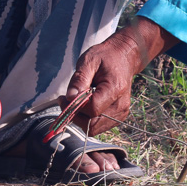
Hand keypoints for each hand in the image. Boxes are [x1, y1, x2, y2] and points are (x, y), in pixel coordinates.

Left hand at [63, 17, 177, 135]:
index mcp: (115, 89)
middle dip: (75, 115)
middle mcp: (121, 105)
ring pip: (94, 128)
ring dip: (80, 119)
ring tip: (75, 102)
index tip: (63, 97)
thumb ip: (79, 79)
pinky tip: (84, 106)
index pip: (92, 109)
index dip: (75, 106)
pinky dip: (87, 119)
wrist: (123, 58)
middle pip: (93, 123)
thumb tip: (70, 97)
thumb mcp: (89, 61)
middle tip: (65, 101)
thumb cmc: (105, 57)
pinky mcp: (118, 117)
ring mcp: (121, 112)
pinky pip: (98, 126)